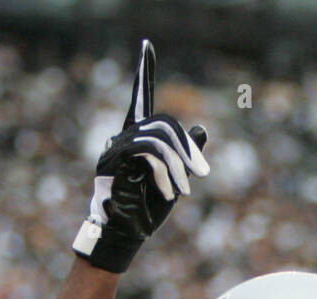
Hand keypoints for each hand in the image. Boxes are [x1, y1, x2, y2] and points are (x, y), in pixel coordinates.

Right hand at [71, 39, 209, 272]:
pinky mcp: (114, 160)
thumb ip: (186, 154)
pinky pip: (149, 152)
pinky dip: (166, 172)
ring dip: (180, 164)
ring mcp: (116, 147)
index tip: (147, 46)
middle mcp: (123, 136)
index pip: (140, 97)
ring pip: (158, 137)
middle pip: (163, 122)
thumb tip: (201, 129)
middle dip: (187, 147)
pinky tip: (170, 193)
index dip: (144, 72)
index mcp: (138, 137)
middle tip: (202, 173)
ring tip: (184, 190)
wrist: (127, 234)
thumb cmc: (148, 209)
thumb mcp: (177, 179)